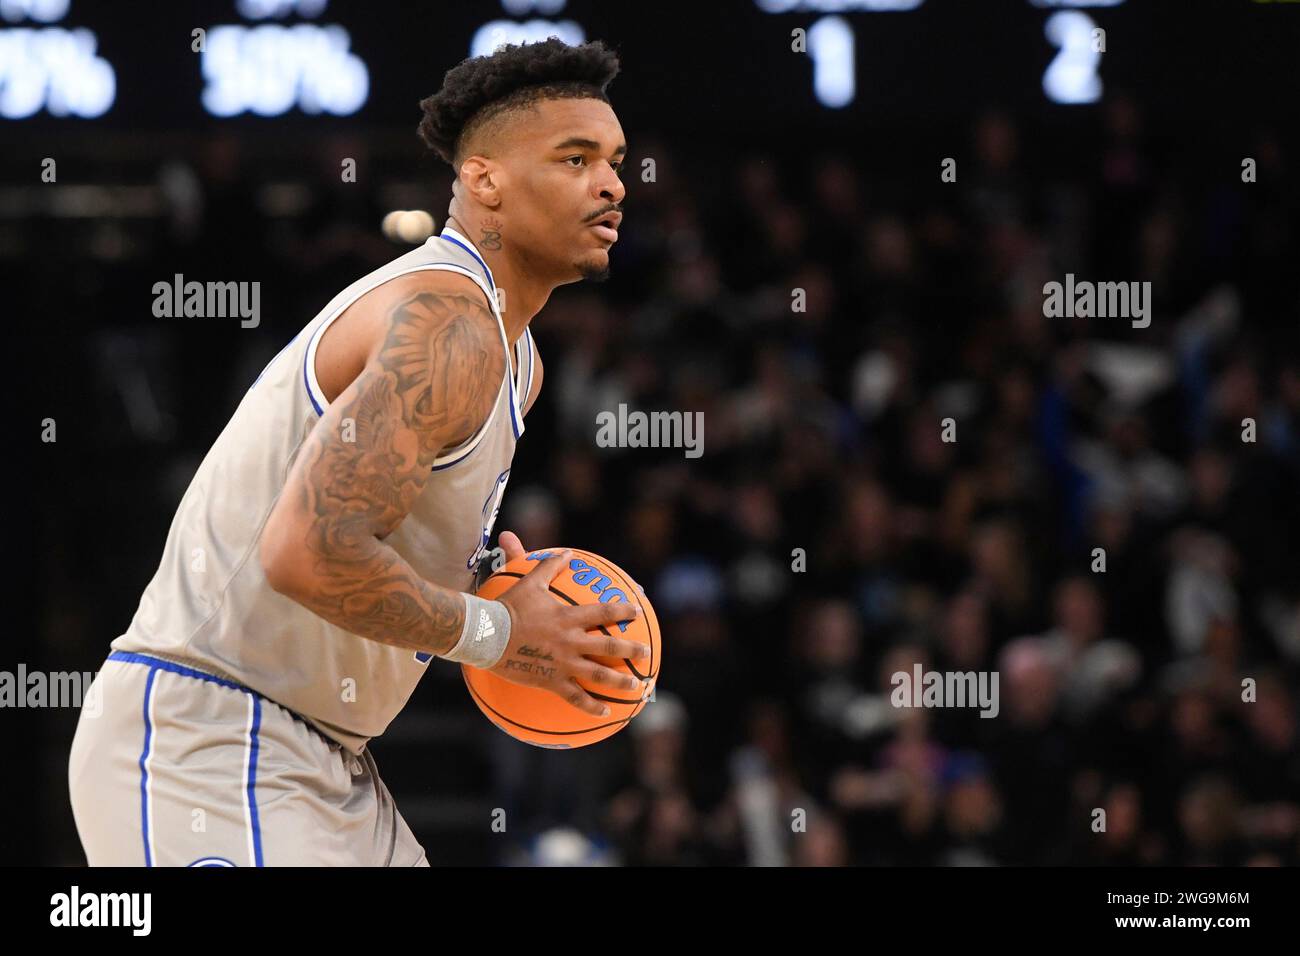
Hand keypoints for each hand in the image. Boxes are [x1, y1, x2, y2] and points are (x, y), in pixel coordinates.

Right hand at [490, 547, 651, 716]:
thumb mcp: (530, 582)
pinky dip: (592, 706)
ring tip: (636, 685)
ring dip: (620, 680)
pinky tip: (605, 712)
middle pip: (608, 646)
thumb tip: (566, 551)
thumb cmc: (508, 607)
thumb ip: (550, 566)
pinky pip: (575, 697)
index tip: (637, 613)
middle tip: (646, 653)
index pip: (604, 613)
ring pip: (598, 674)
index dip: (622, 612)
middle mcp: (571, 641)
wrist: (487, 634)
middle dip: (631, 650)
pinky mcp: (551, 680)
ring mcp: (563, 663)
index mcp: (568, 617)